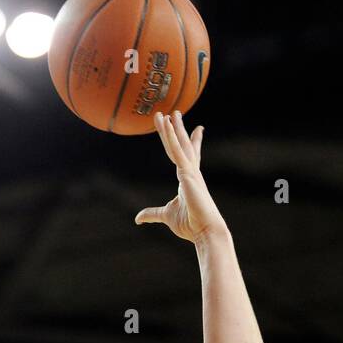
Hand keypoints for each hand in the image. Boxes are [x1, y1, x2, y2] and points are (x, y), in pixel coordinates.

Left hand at [135, 111, 226, 243]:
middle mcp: (191, 172)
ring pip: (179, 144)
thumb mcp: (166, 215)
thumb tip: (137, 218)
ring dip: (173, 127)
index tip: (199, 129)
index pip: (191, 156)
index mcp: (189, 179)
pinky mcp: (187, 173)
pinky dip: (171, 136)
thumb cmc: (190, 224)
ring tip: (169, 112)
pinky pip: (177, 150)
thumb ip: (152, 213)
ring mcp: (190, 171)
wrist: (204, 230)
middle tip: (176, 113)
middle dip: (179, 129)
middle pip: (182, 145)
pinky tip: (167, 124)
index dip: (195, 142)